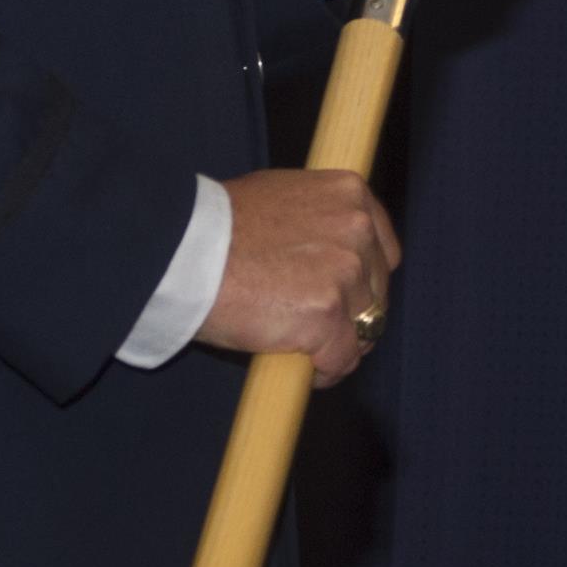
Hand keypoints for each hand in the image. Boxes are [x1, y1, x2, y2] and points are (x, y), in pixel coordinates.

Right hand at [196, 168, 400, 384]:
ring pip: (364, 328)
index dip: (365, 282)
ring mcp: (344, 273)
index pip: (384, 251)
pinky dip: (326, 371)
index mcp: (350, 195)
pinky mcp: (326, 316)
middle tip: (321, 330)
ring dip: (340, 344)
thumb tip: (327, 248)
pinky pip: (341, 359)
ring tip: (309, 352)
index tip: (348, 299)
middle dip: (353, 315)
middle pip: (377, 292)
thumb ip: (316, 219)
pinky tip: (307, 370)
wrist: (182, 251)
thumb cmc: (216, 225)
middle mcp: (356, 230)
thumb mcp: (280, 197)